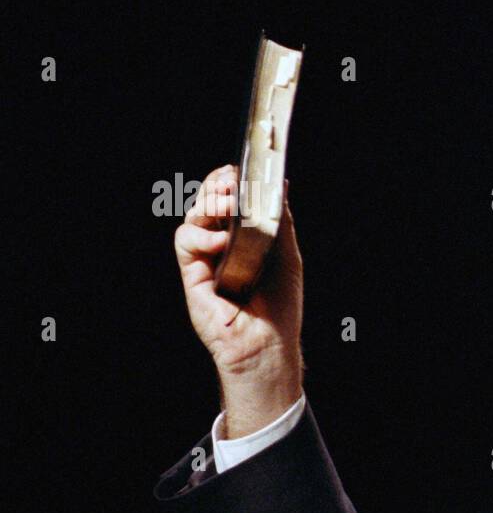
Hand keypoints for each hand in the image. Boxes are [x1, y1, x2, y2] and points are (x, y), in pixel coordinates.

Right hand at [173, 164, 303, 436]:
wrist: (269, 343)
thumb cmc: (279, 305)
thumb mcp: (286, 255)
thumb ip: (279, 220)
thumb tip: (280, 183)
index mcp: (242, 236)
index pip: (228, 198)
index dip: (229, 180)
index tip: (239, 170)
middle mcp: (220, 243)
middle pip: (207, 201)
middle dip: (216, 185)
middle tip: (232, 181)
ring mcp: (204, 258)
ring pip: (193, 216)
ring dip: (209, 203)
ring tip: (230, 203)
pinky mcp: (192, 274)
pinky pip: (186, 242)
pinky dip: (202, 235)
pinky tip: (222, 239)